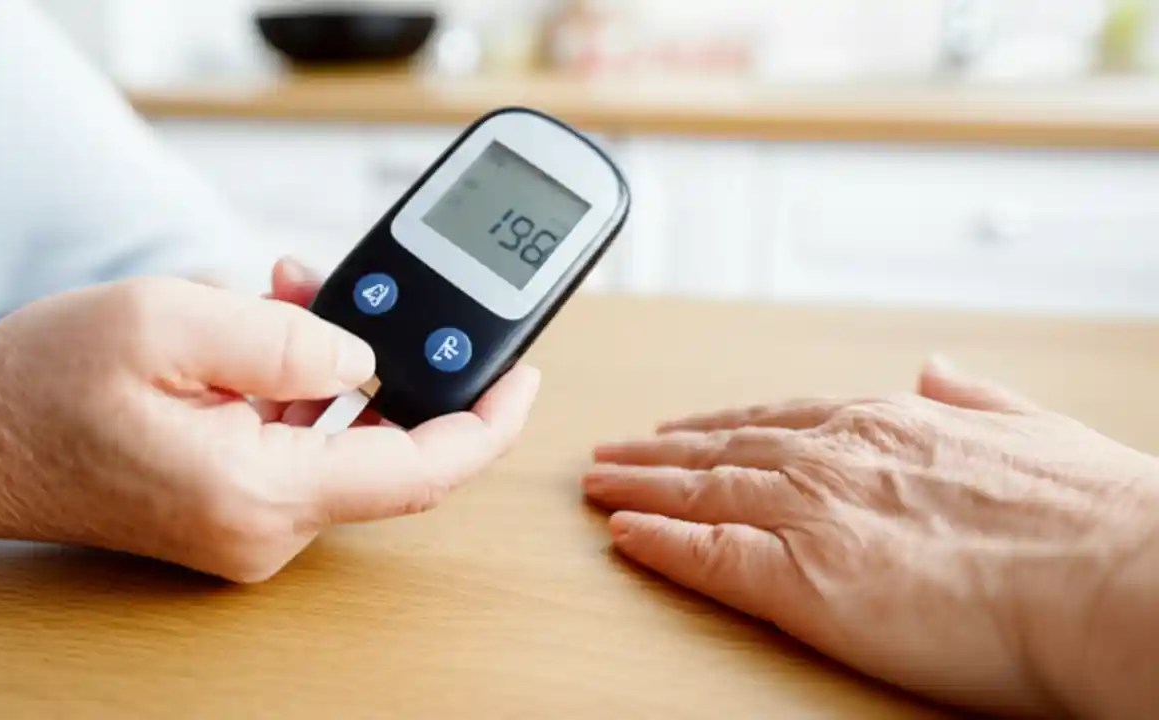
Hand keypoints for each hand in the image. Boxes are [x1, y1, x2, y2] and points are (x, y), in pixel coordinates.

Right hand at [0, 260, 539, 581]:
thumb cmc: (42, 386)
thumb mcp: (168, 323)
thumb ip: (284, 339)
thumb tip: (367, 358)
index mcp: (258, 493)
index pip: (419, 471)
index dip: (486, 422)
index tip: (521, 374)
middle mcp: (264, 528)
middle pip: (383, 448)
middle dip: (391, 361)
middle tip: (356, 290)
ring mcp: (248, 527)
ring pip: (340, 440)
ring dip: (336, 366)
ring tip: (288, 294)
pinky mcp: (232, 510)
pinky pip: (300, 447)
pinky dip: (301, 390)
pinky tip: (268, 334)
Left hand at [583, 358, 1158, 717]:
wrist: (1117, 578)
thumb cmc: (1093, 519)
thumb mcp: (1035, 430)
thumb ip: (976, 397)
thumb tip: (940, 369)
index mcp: (887, 423)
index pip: (775, 419)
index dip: (717, 425)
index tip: (680, 428)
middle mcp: (836, 456)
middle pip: (719, 450)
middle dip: (657, 451)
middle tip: (608, 450)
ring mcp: (812, 512)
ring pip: (697, 493)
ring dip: (637, 487)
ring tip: (594, 483)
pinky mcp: (802, 579)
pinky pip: (706, 557)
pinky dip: (657, 542)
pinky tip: (621, 533)